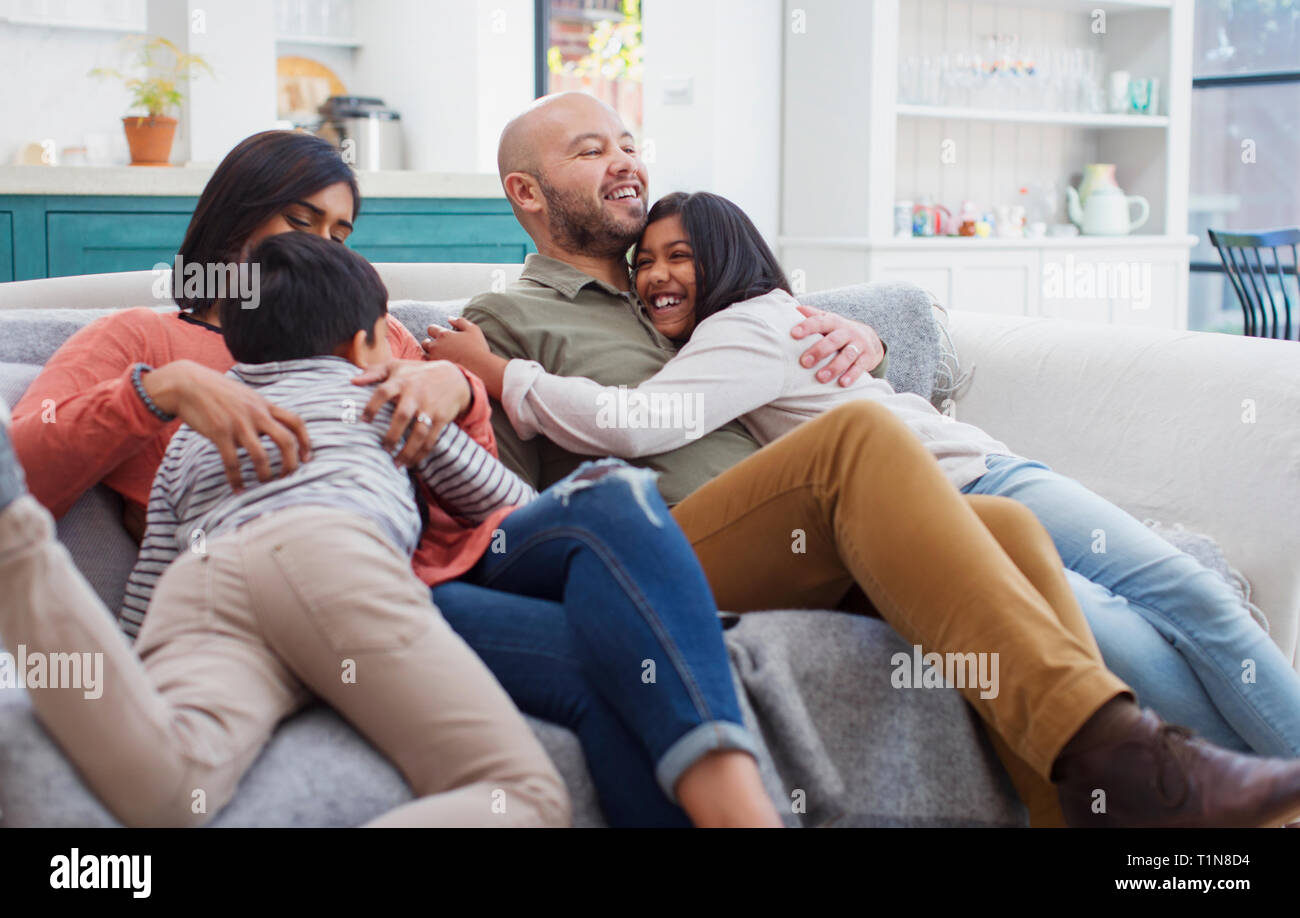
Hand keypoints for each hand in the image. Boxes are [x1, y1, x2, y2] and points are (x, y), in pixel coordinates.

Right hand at [142, 360, 311, 492]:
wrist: (187, 383)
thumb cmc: (218, 392)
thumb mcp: (247, 397)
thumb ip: (262, 412)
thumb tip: (274, 431)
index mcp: (265, 405)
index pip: (296, 422)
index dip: (306, 442)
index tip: (307, 459)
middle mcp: (256, 414)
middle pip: (286, 441)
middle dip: (291, 463)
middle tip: (288, 477)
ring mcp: (238, 424)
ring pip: (261, 456)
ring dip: (266, 475)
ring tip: (265, 485)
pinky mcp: (219, 432)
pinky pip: (232, 462)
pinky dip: (237, 479)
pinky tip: (238, 489)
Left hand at [349, 359, 470, 466]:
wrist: (454, 377)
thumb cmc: (417, 373)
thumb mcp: (396, 367)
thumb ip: (374, 373)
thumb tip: (352, 381)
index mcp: (401, 381)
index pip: (383, 392)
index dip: (372, 406)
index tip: (363, 421)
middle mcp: (416, 394)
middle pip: (402, 416)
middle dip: (392, 434)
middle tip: (383, 448)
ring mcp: (430, 407)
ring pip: (418, 432)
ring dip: (408, 450)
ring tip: (397, 464)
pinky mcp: (441, 418)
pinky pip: (431, 439)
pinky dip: (421, 453)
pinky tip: (411, 463)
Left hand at [423, 318, 507, 399]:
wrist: (480, 369)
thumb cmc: (478, 348)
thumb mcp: (473, 329)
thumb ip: (460, 321)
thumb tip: (449, 318)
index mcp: (444, 334)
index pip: (431, 329)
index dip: (435, 331)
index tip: (441, 336)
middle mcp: (436, 346)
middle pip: (425, 343)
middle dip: (430, 343)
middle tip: (440, 347)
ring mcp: (434, 359)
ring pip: (426, 355)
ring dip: (431, 355)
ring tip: (440, 357)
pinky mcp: (436, 370)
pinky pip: (429, 366)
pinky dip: (433, 364)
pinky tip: (441, 366)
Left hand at [790, 304, 883, 386]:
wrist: (870, 339)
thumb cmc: (840, 332)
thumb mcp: (829, 321)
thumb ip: (814, 316)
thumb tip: (795, 308)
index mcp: (834, 322)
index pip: (820, 322)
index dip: (807, 327)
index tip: (794, 334)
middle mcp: (848, 332)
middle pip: (834, 340)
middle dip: (819, 351)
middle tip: (805, 362)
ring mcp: (859, 345)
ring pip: (847, 355)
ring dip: (834, 367)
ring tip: (821, 377)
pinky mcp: (867, 358)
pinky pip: (859, 367)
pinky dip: (851, 375)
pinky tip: (842, 383)